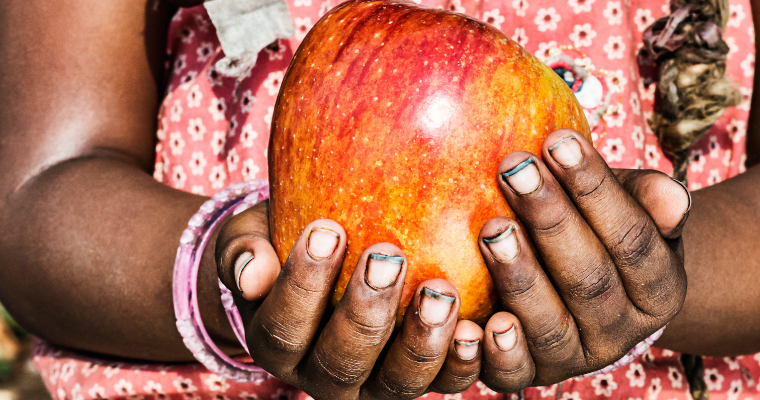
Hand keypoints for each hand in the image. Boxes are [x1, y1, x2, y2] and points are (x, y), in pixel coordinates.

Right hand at [215, 203, 483, 398]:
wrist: (327, 258)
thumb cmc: (286, 238)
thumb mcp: (252, 238)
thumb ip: (244, 252)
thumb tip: (251, 272)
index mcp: (279, 344)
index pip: (285, 327)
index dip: (303, 285)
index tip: (326, 229)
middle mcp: (326, 375)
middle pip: (343, 363)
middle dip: (364, 313)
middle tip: (387, 258)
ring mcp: (379, 381)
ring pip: (400, 381)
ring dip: (423, 340)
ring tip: (441, 293)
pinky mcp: (428, 373)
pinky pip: (448, 379)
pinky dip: (467, 359)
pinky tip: (483, 324)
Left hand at [475, 129, 689, 390]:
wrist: (587, 289)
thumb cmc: (601, 230)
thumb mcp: (632, 208)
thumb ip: (649, 199)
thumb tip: (672, 196)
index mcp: (658, 291)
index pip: (633, 239)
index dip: (596, 190)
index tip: (558, 141)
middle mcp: (620, 333)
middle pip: (589, 280)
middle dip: (551, 220)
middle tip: (514, 170)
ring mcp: (574, 359)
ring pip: (549, 326)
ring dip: (519, 277)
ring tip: (492, 229)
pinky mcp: (529, 375)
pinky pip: (510, 374)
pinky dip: (489, 352)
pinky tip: (468, 323)